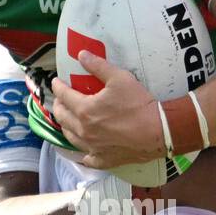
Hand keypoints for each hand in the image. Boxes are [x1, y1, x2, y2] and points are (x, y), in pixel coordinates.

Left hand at [48, 50, 162, 169]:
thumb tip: (81, 55)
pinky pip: (87, 158)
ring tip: (68, 119)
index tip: (56, 82)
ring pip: (70, 137)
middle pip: (62, 117)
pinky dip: (83, 153)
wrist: (159, 131)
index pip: (63, 96)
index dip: (58, 87)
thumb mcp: (119, 78)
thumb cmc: (138, 103)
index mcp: (84, 109)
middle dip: (59, 106)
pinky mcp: (103, 159)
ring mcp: (92, 147)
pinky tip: (84, 150)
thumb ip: (98, 66)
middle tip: (61, 100)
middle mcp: (83, 130)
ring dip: (66, 126)